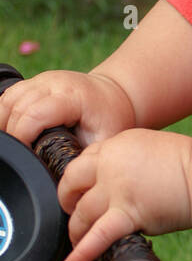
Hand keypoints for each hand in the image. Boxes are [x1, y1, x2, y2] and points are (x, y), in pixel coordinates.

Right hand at [0, 70, 135, 147]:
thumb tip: (67, 179)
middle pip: (17, 107)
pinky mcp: (32, 83)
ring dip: (4, 124)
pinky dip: (3, 115)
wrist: (112, 94)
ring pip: (7, 100)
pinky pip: (7, 97)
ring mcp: (40, 81)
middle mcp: (52, 83)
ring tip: (13, 147)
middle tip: (21, 156)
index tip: (25, 156)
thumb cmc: (110, 117)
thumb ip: (85, 157)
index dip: (23, 136)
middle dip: (13, 134)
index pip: (35, 114)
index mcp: (71, 96)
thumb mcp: (105, 139)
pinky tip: (9, 133)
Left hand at [57, 128, 191, 260]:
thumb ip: (128, 160)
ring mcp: (116, 190)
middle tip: (72, 212)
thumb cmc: (188, 163)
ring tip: (77, 241)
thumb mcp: (151, 148)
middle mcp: (110, 165)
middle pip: (71, 183)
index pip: (83, 161)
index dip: (79, 179)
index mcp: (116, 146)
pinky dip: (80, 255)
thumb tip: (116, 180)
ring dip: (76, 230)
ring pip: (81, 214)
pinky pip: (97, 237)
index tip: (80, 190)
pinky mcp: (127, 215)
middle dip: (67, 200)